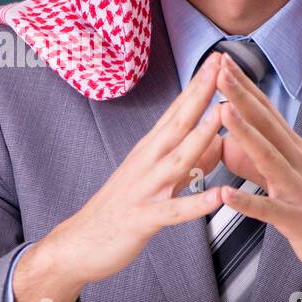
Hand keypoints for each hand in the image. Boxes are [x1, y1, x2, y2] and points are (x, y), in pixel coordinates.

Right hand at [38, 50, 229, 287]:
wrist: (78, 243)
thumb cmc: (117, 210)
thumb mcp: (149, 177)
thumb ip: (180, 159)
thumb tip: (210, 142)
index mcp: (148, 150)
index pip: (176, 110)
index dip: (197, 84)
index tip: (217, 58)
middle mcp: (146, 162)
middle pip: (178, 122)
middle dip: (201, 92)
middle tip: (222, 64)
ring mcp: (145, 189)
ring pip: (178, 159)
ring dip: (202, 135)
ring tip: (224, 113)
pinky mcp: (144, 218)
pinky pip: (174, 211)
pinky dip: (197, 203)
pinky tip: (219, 196)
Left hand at [213, 52, 301, 286]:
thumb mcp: (289, 177)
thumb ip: (261, 158)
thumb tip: (232, 140)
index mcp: (294, 151)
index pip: (266, 111)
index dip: (244, 86)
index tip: (223, 60)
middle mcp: (298, 163)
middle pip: (267, 123)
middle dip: (242, 95)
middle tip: (219, 68)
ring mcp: (299, 190)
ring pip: (269, 158)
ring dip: (245, 134)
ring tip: (221, 112)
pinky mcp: (298, 220)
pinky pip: (270, 211)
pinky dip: (248, 202)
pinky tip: (226, 195)